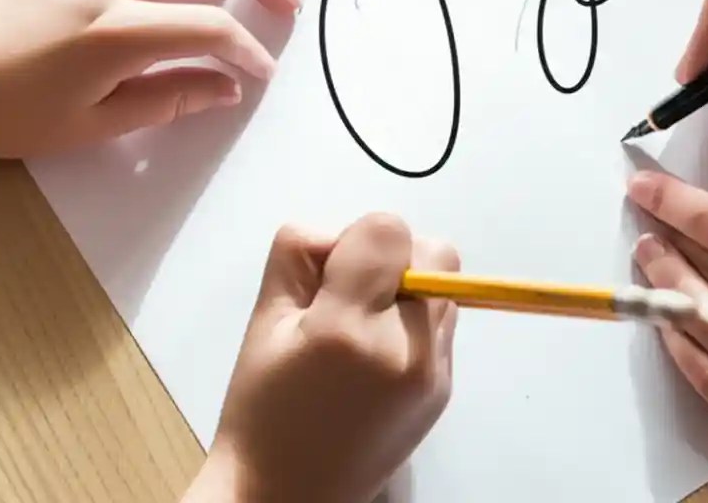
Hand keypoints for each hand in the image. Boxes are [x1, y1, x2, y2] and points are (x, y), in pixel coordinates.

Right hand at [180, 214, 457, 502]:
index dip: (354, 240)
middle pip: (434, 250)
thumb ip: (299, 256)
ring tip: (363, 326)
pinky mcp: (445, 390)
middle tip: (349, 294)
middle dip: (393, 257)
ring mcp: (434, 373)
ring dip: (409, 288)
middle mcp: (405, 350)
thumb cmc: (263, 409)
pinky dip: (415, 322)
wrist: (289, 493)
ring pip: (445, 284)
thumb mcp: (263, 321)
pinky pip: (443, 323)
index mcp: (348, 330)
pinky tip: (376, 354)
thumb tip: (340, 234)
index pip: (388, 231)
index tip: (326, 276)